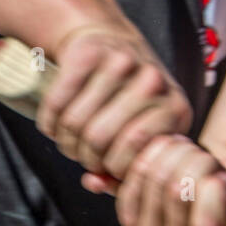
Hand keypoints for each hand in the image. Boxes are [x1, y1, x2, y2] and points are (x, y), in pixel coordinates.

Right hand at [37, 23, 192, 184]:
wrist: (112, 42)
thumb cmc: (129, 101)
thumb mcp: (142, 132)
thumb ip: (124, 169)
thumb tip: (95, 184)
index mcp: (176, 109)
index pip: (134, 156)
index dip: (112, 170)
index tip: (107, 166)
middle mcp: (153, 82)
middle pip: (99, 140)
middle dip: (85, 156)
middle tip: (84, 153)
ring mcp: (122, 62)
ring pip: (74, 124)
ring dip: (65, 141)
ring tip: (72, 139)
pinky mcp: (90, 52)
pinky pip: (57, 103)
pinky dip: (49, 123)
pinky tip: (56, 124)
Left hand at [85, 135, 225, 225]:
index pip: (206, 223)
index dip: (214, 188)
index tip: (225, 177)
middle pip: (176, 191)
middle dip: (196, 161)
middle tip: (209, 159)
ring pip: (153, 181)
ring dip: (172, 156)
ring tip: (191, 154)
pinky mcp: (133, 225)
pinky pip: (130, 184)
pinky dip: (148, 159)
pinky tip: (168, 154)